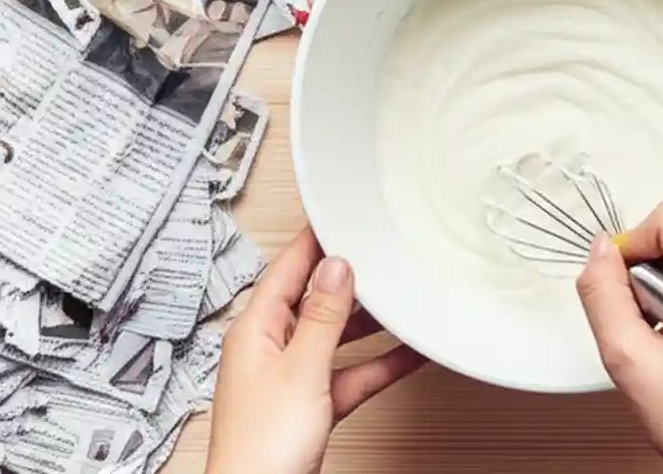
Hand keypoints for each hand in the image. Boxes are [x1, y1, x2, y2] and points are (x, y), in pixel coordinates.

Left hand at [207, 226, 426, 473]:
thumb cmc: (260, 447)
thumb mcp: (301, 370)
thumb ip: (322, 317)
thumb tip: (336, 267)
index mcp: (255, 329)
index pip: (287, 268)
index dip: (314, 240)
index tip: (340, 214)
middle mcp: (270, 348)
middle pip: (313, 299)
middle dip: (350, 280)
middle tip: (381, 254)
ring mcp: (291, 378)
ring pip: (336, 337)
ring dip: (369, 323)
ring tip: (403, 302)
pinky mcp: (310, 405)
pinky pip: (350, 373)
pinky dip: (378, 363)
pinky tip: (408, 354)